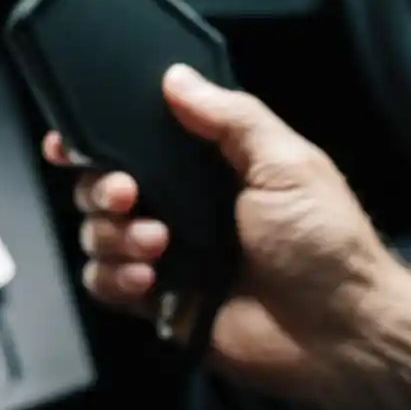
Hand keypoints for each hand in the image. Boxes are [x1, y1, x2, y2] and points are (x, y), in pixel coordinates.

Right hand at [43, 64, 397, 394]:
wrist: (338, 331)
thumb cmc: (327, 245)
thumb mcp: (287, 164)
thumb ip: (231, 118)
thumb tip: (177, 77)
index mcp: (206, 168)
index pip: (136, 141)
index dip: (95, 139)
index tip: (72, 140)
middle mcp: (180, 206)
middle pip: (102, 184)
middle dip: (102, 187)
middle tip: (127, 195)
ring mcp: (165, 254)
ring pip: (97, 232)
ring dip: (114, 236)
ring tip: (159, 246)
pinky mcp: (157, 300)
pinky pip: (104, 282)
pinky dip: (115, 278)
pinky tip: (149, 279)